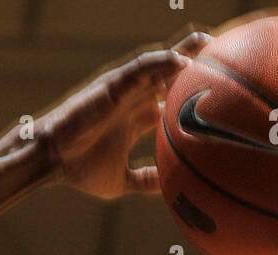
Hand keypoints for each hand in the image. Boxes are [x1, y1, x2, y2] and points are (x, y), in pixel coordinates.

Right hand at [38, 31, 209, 199]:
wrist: (53, 161)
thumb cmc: (81, 170)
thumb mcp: (122, 181)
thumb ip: (146, 180)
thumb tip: (169, 190)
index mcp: (136, 118)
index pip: (170, 99)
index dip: (193, 94)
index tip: (219, 94)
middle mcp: (133, 99)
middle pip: (170, 75)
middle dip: (195, 63)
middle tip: (224, 55)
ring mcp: (124, 90)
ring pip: (159, 64)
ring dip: (183, 51)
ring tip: (209, 41)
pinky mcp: (113, 85)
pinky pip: (141, 68)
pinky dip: (161, 62)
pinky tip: (182, 60)